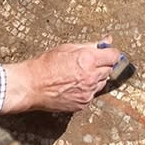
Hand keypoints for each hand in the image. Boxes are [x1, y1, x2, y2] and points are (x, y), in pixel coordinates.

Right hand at [2, 40, 121, 112]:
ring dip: (95, 78)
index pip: (113, 56)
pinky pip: (92, 94)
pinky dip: (87, 89)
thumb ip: (90, 45)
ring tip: (78, 74)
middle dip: (102, 65)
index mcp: (88, 60)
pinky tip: (74, 85)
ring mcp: (88, 92)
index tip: (107, 53)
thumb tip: (107, 40)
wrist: (31, 86)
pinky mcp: (83, 104)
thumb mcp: (67, 48)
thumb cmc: (45, 65)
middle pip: (109, 70)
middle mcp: (91, 77)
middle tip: (88, 63)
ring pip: (102, 83)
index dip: (110, 53)